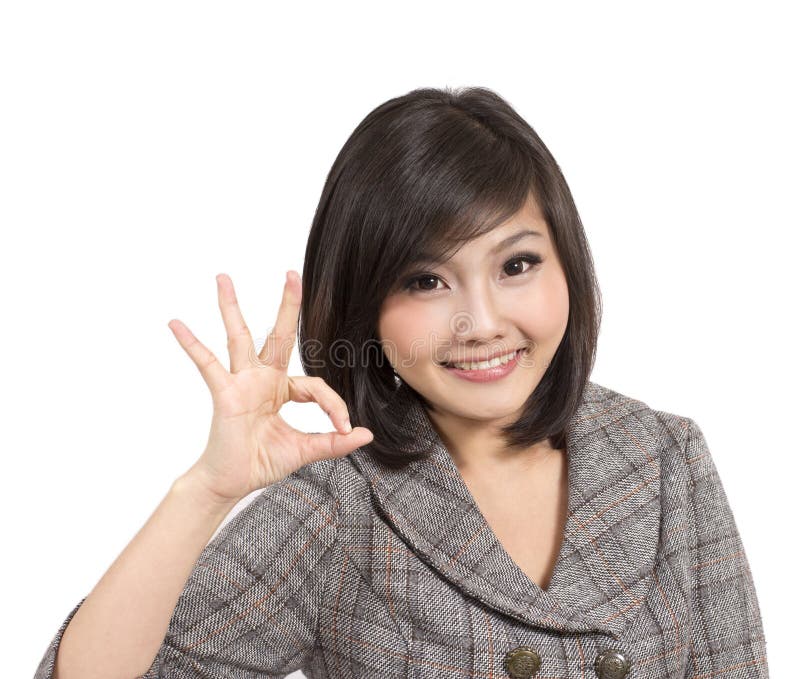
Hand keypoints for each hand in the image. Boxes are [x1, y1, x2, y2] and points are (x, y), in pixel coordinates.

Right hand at [167, 271, 373, 504]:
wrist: (230, 484)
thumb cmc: (261, 463)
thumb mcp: (304, 451)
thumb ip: (333, 443)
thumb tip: (366, 435)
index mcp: (282, 390)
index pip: (315, 385)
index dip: (333, 405)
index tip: (344, 427)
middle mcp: (262, 380)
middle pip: (278, 336)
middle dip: (287, 306)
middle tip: (291, 273)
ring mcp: (241, 384)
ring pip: (239, 338)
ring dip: (231, 307)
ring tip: (223, 277)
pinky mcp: (224, 394)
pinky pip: (207, 365)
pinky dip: (192, 344)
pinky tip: (176, 323)